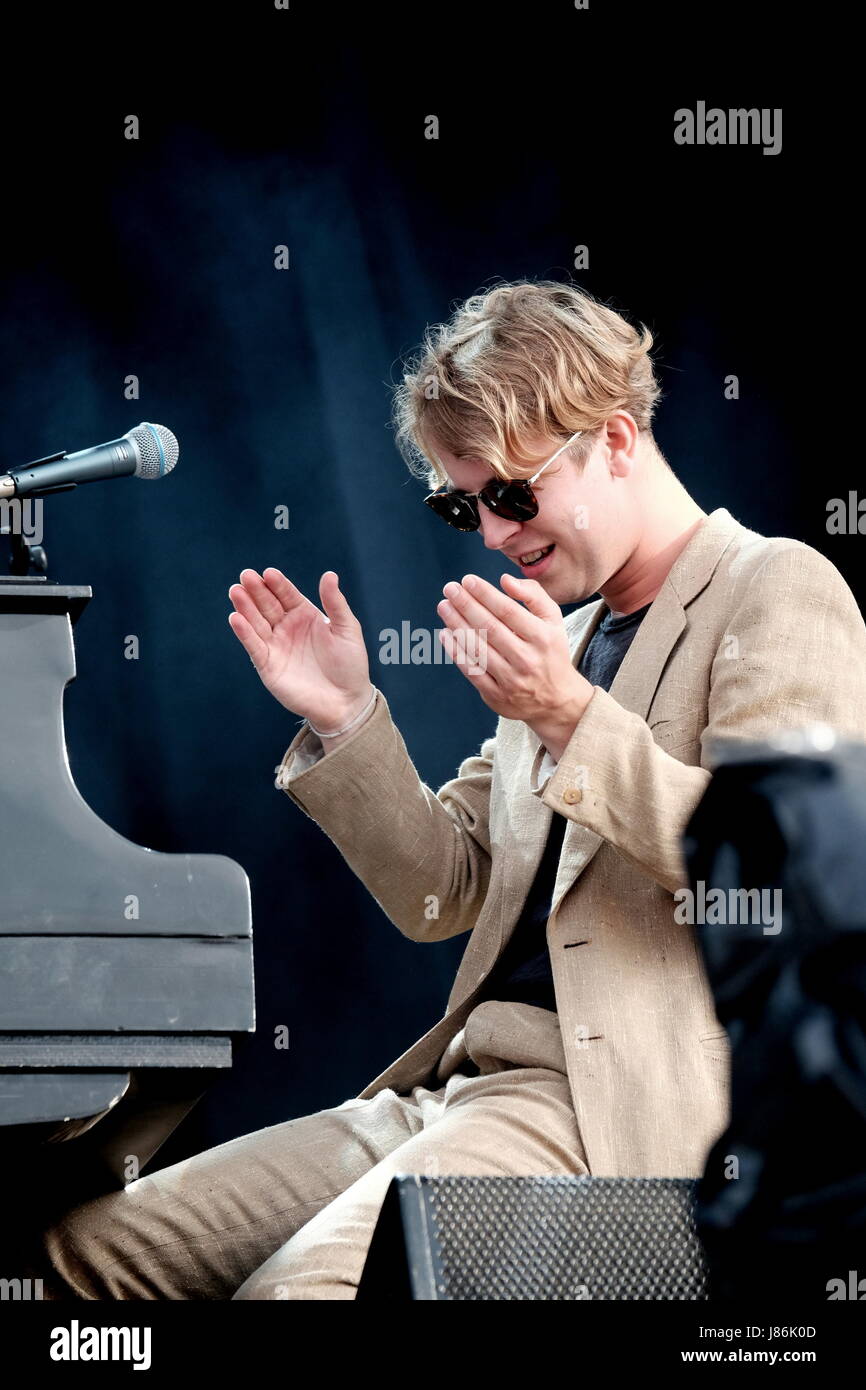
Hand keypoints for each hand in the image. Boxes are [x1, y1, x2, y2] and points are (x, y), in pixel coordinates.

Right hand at [228, 568, 372, 729]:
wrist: (345, 702)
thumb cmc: (350, 665)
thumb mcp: (347, 629)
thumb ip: (335, 603)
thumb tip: (329, 574)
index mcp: (305, 615)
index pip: (287, 594)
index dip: (277, 584)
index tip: (269, 573)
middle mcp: (287, 627)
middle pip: (268, 604)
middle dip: (256, 590)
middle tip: (246, 576)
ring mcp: (276, 645)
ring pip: (256, 622)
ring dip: (245, 607)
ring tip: (236, 591)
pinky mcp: (267, 665)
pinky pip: (253, 645)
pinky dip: (244, 632)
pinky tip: (236, 618)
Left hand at [436, 572, 593, 757]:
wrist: (557, 700)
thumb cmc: (550, 651)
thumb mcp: (553, 621)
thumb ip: (533, 595)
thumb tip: (504, 580)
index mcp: (542, 637)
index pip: (508, 611)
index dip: (485, 594)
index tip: (467, 580)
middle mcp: (527, 659)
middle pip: (489, 628)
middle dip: (466, 605)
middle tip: (449, 589)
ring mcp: (510, 679)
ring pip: (477, 648)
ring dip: (456, 625)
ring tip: (444, 606)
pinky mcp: (496, 696)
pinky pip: (471, 671)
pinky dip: (456, 651)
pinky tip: (446, 634)